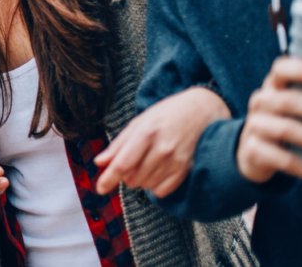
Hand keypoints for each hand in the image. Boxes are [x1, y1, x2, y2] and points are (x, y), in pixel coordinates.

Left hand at [94, 86, 229, 196]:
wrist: (202, 110)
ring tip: (146, 162)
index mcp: (146, 133)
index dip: (108, 178)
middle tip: (131, 161)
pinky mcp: (187, 169)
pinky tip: (156, 172)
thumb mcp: (139, 122)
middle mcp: (162, 149)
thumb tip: (99, 162)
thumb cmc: (166, 114)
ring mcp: (176, 161)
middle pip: (133, 178)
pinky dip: (154, 186)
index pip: (123, 164)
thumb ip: (118, 144)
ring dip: (140, 179)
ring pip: (146, 185)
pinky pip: (163, 191)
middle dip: (125, 175)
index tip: (99, 189)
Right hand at [237, 57, 301, 182]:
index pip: (281, 70)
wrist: (254, 153)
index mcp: (273, 86)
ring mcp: (254, 126)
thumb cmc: (285, 122)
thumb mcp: (294, 106)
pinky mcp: (252, 150)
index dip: (299, 70)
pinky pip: (282, 158)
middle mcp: (261, 103)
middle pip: (286, 101)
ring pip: (284, 129)